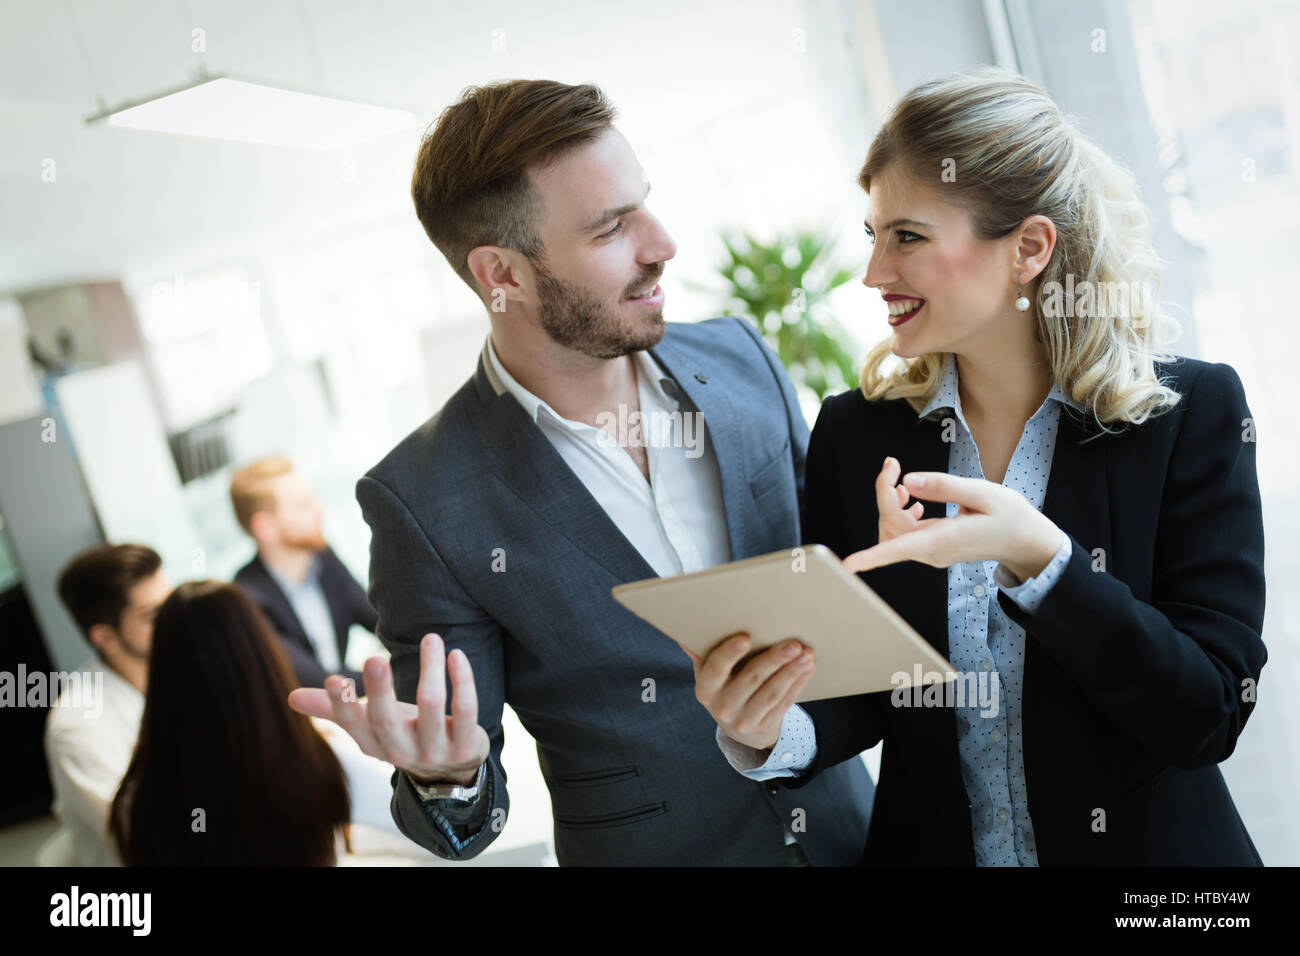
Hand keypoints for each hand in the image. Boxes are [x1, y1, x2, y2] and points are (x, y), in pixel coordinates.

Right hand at [287, 633, 488, 785]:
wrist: (452, 770)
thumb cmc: (403, 734)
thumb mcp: (371, 724)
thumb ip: (334, 709)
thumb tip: (291, 697)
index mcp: (374, 743)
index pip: (353, 726)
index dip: (342, 706)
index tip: (334, 679)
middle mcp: (402, 751)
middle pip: (387, 721)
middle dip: (380, 690)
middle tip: (374, 657)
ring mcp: (436, 750)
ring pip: (433, 708)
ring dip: (430, 670)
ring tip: (431, 637)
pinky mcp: (467, 745)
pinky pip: (467, 711)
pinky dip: (463, 681)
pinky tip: (456, 655)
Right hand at [683, 632, 814, 750]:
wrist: (737, 725)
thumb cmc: (723, 686)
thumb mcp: (709, 674)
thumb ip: (703, 654)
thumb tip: (687, 635)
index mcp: (705, 690)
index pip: (715, 669)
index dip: (729, 654)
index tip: (745, 638)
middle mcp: (723, 707)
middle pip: (751, 679)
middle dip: (774, 660)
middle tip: (793, 644)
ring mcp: (745, 721)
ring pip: (772, 693)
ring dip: (792, 672)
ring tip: (807, 653)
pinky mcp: (765, 726)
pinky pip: (785, 702)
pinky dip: (798, 682)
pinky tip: (808, 667)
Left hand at [843, 471, 1061, 581]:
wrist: (1026, 541)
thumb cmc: (1009, 517)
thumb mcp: (982, 492)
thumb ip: (944, 486)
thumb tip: (908, 481)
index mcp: (944, 539)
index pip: (899, 548)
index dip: (872, 557)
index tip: (849, 564)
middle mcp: (932, 551)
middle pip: (889, 528)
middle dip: (883, 495)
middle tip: (892, 465)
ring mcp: (931, 552)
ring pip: (893, 531)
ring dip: (889, 503)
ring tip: (901, 481)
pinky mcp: (932, 547)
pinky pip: (904, 533)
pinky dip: (900, 511)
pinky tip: (913, 498)